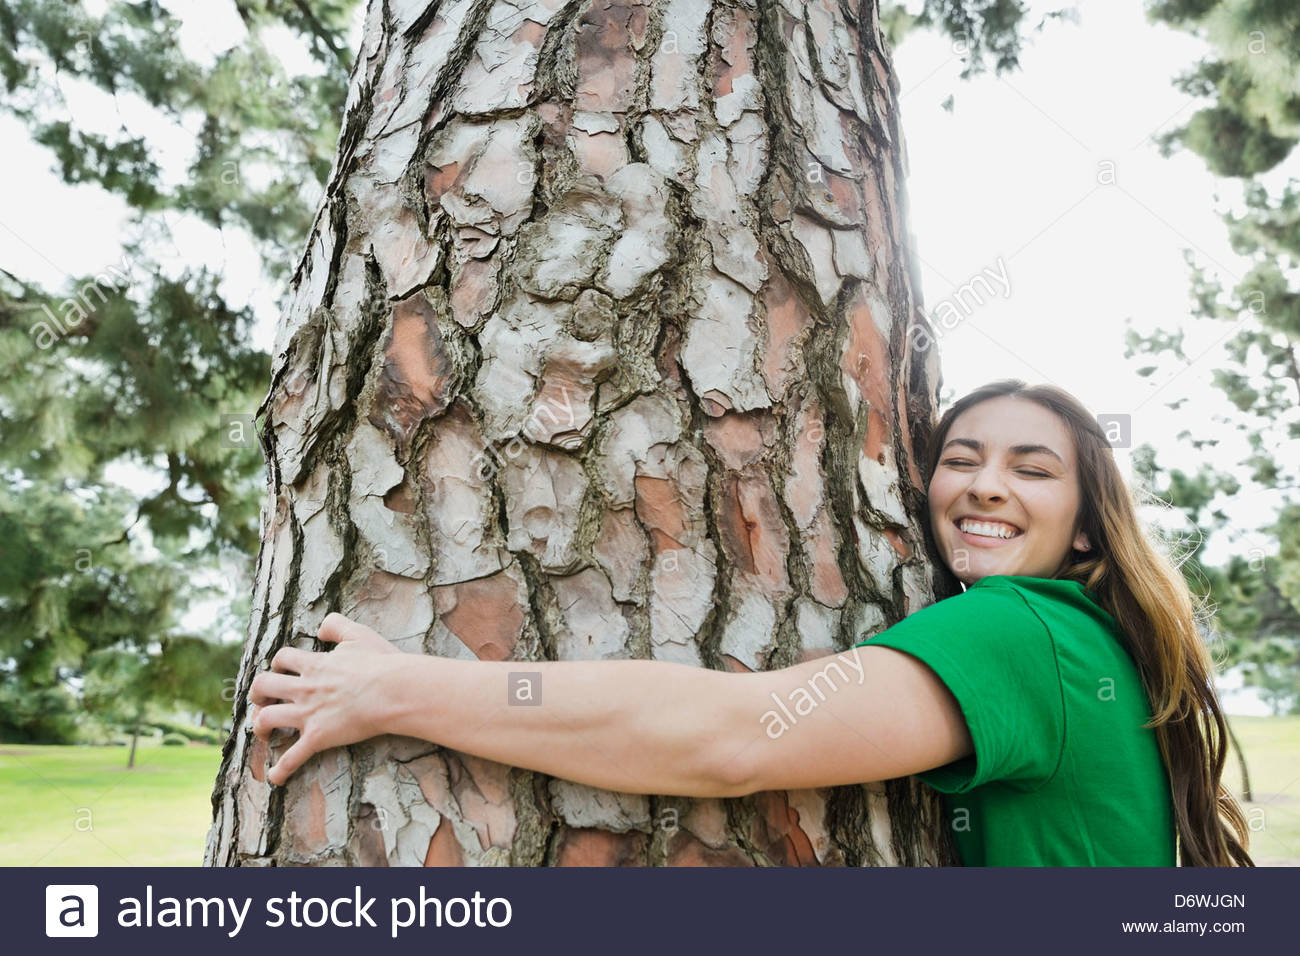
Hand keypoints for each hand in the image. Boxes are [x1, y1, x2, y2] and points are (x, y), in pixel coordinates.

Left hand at [249, 612, 403, 785]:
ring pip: (267, 718)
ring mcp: (308, 713)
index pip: (283, 659)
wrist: (393, 690)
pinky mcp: (318, 737)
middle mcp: (305, 688)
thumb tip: (321, 628)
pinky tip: (276, 778)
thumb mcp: (359, 634)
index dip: (278, 663)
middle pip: (264, 685)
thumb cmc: (381, 663)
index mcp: (314, 664)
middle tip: (262, 700)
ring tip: (263, 733)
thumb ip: (337, 625)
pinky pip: (292, 757)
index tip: (281, 670)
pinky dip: (281, 769)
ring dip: (260, 727)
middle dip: (258, 693)